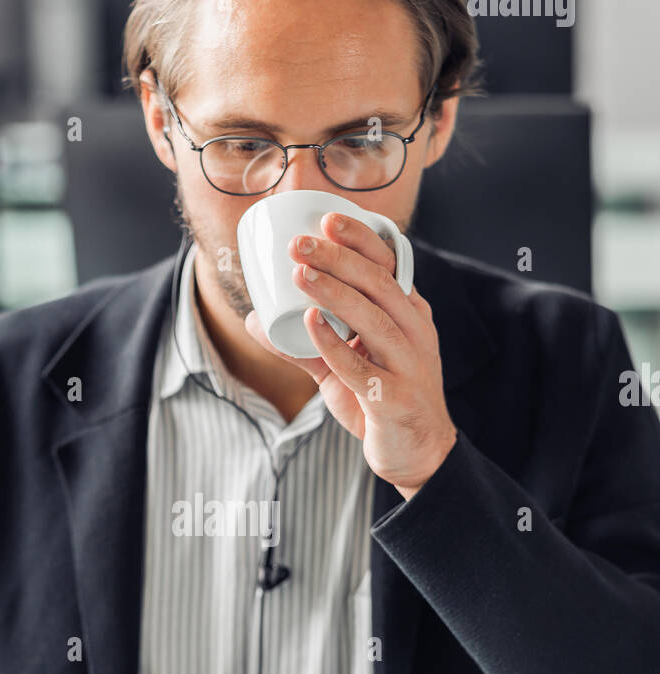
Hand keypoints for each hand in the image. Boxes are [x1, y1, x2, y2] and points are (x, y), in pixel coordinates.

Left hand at [244, 211, 456, 498]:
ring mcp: (408, 364)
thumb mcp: (345, 366)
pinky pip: (360, 366)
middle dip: (338, 258)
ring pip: (372, 318)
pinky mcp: (394, 398)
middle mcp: (415, 332)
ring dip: (333, 293)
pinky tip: (309, 324)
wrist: (417, 455)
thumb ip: (306, 342)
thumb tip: (256, 320)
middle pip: (379, 283)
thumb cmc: (383, 401)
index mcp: (409, 314)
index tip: (326, 219)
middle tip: (298, 244)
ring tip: (298, 273)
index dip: (361, 238)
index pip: (390, 264)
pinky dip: (333, 344)